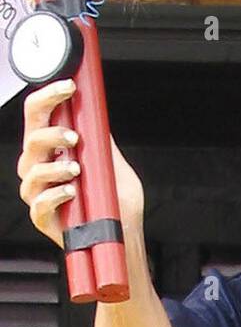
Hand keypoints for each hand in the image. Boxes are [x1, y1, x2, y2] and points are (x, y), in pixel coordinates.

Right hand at [19, 81, 144, 247]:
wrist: (123, 239)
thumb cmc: (117, 205)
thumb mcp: (115, 167)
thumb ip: (103, 142)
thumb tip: (98, 113)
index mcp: (51, 149)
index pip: (38, 114)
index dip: (49, 96)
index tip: (69, 86)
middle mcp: (38, 167)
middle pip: (32, 137)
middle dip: (52, 132)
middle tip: (75, 137)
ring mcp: (36, 192)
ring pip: (33, 169)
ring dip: (56, 166)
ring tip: (77, 170)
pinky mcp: (41, 217)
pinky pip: (39, 202)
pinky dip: (57, 195)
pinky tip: (72, 192)